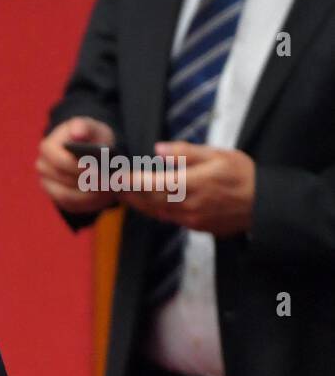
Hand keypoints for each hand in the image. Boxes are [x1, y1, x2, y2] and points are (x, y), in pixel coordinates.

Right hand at [37, 116, 118, 213]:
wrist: (89, 151)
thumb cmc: (90, 137)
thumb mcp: (91, 127)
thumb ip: (85, 127)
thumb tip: (77, 132)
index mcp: (48, 148)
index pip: (59, 162)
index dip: (77, 168)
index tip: (97, 170)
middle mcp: (43, 168)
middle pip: (64, 181)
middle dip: (88, 183)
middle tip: (110, 183)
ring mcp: (48, 185)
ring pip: (68, 197)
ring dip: (91, 196)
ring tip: (111, 191)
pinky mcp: (58, 198)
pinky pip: (73, 206)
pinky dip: (91, 203)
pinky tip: (106, 196)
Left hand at [120, 141, 254, 235]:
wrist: (265, 204)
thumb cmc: (243, 175)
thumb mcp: (218, 155)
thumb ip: (186, 153)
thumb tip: (158, 149)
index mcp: (192, 185)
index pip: (152, 185)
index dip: (131, 182)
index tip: (114, 176)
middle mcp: (187, 206)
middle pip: (148, 200)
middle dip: (127, 192)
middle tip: (109, 183)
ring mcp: (190, 219)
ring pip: (155, 212)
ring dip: (136, 202)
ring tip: (121, 191)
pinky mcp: (194, 227)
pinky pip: (166, 218)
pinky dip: (152, 209)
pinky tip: (144, 201)